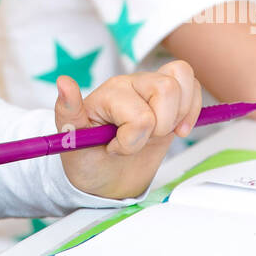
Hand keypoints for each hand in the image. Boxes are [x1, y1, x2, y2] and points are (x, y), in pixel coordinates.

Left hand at [55, 60, 200, 199]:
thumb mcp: (71, 141)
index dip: (131, 140)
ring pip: (182, 80)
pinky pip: (191, 86)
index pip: (140, 116)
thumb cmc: (87, 158)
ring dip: (177, 115)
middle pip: (165, 88)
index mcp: (108, 93)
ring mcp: (151, 90)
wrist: (102, 176)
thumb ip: (68, 111)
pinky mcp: (170, 101)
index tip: (113, 148)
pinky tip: (177, 129)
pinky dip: (191, 110)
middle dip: (159, 125)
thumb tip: (64, 82)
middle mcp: (131, 84)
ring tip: (157, 133)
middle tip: (140, 140)